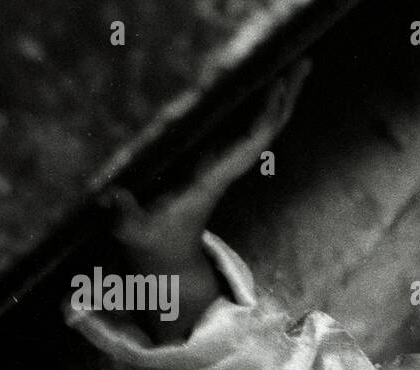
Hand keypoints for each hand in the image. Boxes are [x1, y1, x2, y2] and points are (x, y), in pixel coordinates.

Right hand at [105, 58, 311, 265]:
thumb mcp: (132, 230)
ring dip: (282, 100)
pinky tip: (274, 87)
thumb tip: (114, 197)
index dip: (263, 118)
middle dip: (285, 100)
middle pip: (267, 131)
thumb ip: (125, 215)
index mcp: (212, 178)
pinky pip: (251, 131)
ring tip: (301, 66)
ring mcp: (225, 163)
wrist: (167, 256)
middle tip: (305, 64)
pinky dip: (264, 108)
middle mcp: (226, 168)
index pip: (247, 145)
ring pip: (264, 129)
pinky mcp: (217, 161)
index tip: (276, 89)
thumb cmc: (148, 238)